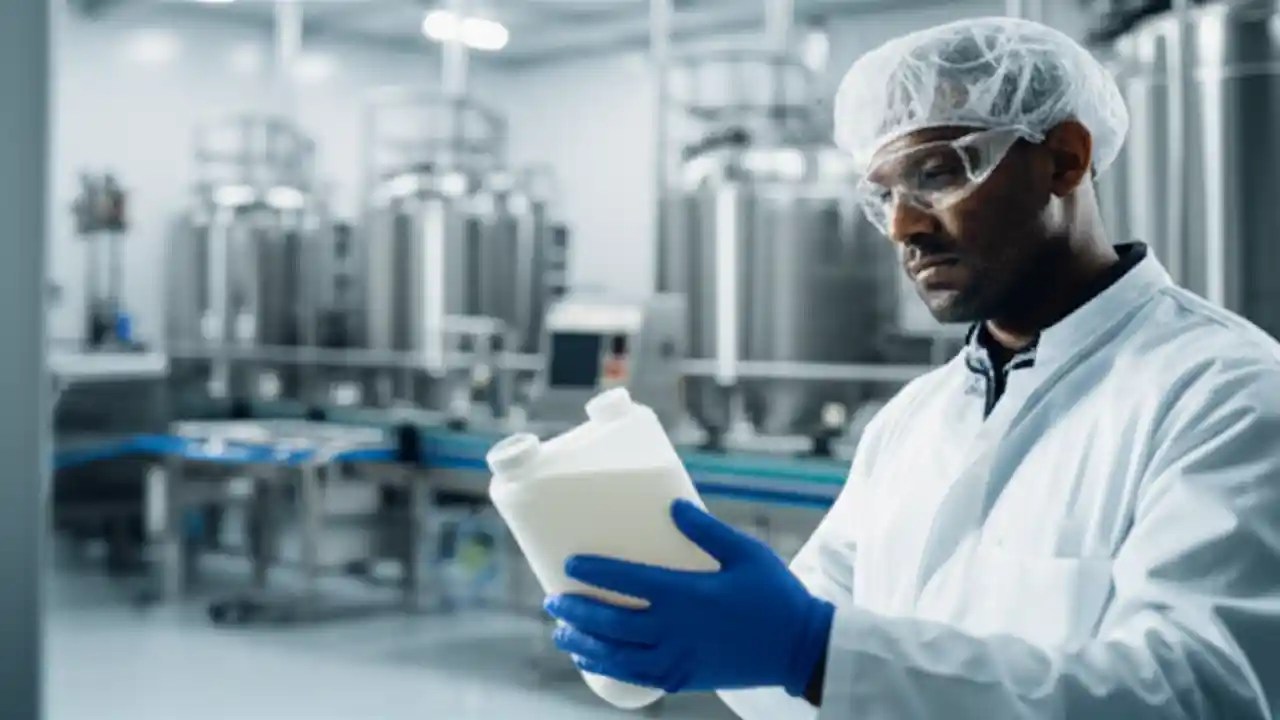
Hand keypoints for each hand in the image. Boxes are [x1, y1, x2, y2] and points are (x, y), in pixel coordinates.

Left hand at [544, 499, 833, 695]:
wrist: (802, 648)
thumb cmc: (775, 594)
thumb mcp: (745, 553)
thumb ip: (706, 529)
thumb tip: (671, 503)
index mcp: (689, 594)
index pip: (629, 582)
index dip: (596, 573)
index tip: (569, 564)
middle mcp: (677, 630)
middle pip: (613, 623)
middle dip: (577, 612)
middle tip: (554, 600)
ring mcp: (680, 658)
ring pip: (619, 656)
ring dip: (585, 645)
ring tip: (562, 633)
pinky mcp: (686, 678)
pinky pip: (638, 677)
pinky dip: (610, 670)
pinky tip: (593, 661)